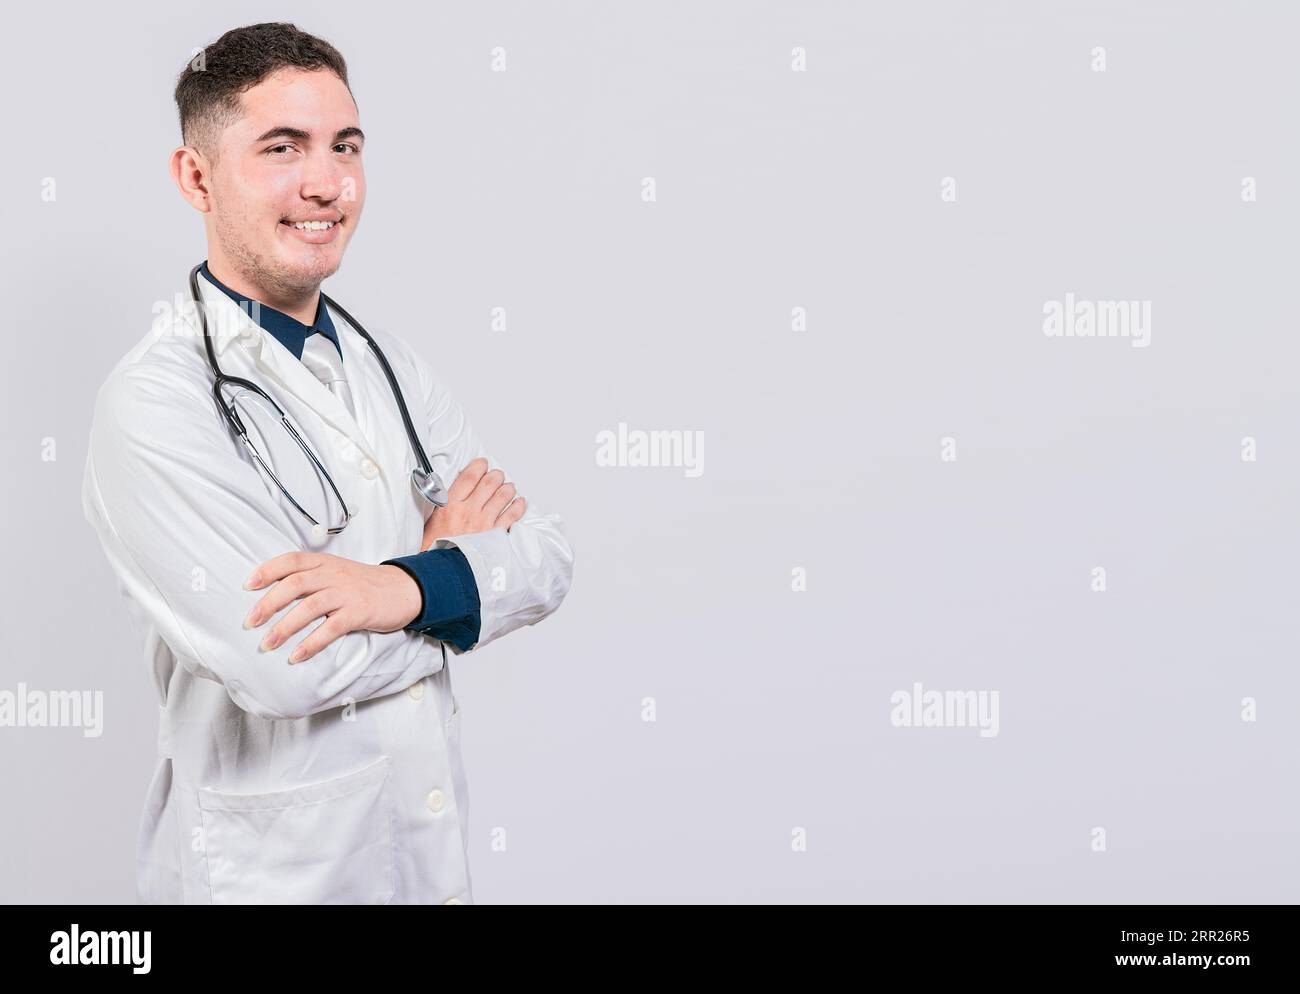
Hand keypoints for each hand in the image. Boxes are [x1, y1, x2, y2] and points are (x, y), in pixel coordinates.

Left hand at [242, 553, 422, 663]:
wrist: (403, 589)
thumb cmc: (364, 584)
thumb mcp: (337, 572)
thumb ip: (311, 577)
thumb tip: (275, 594)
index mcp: (325, 562)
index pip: (291, 560)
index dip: (267, 571)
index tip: (247, 585)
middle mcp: (333, 574)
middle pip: (294, 584)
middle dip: (268, 604)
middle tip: (250, 623)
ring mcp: (347, 593)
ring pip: (309, 607)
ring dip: (284, 627)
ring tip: (267, 644)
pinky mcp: (359, 612)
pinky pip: (331, 628)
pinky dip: (311, 643)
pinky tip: (297, 656)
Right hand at [420, 456, 526, 550]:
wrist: (442, 575)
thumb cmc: (434, 552)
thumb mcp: (429, 524)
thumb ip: (442, 506)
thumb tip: (449, 493)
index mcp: (450, 506)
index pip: (468, 477)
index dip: (478, 466)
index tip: (482, 464)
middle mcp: (469, 512)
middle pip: (489, 483)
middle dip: (495, 476)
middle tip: (497, 475)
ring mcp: (484, 524)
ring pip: (503, 496)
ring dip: (508, 488)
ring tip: (508, 487)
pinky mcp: (495, 536)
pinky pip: (512, 515)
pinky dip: (518, 506)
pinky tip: (519, 503)